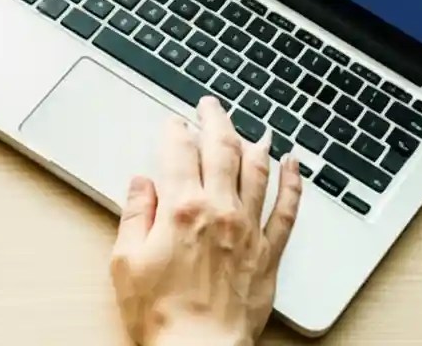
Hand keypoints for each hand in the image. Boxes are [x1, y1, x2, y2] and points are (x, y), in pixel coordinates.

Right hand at [110, 97, 302, 345]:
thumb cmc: (160, 315)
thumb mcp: (126, 262)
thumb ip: (135, 215)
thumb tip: (141, 186)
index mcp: (181, 209)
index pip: (179, 152)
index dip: (175, 130)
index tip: (173, 122)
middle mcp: (220, 211)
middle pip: (222, 150)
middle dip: (215, 121)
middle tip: (211, 105)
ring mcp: (249, 230)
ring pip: (258, 172)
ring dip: (254, 143)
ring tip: (251, 127)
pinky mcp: (269, 253)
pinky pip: (288, 210)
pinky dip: (294, 183)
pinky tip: (295, 165)